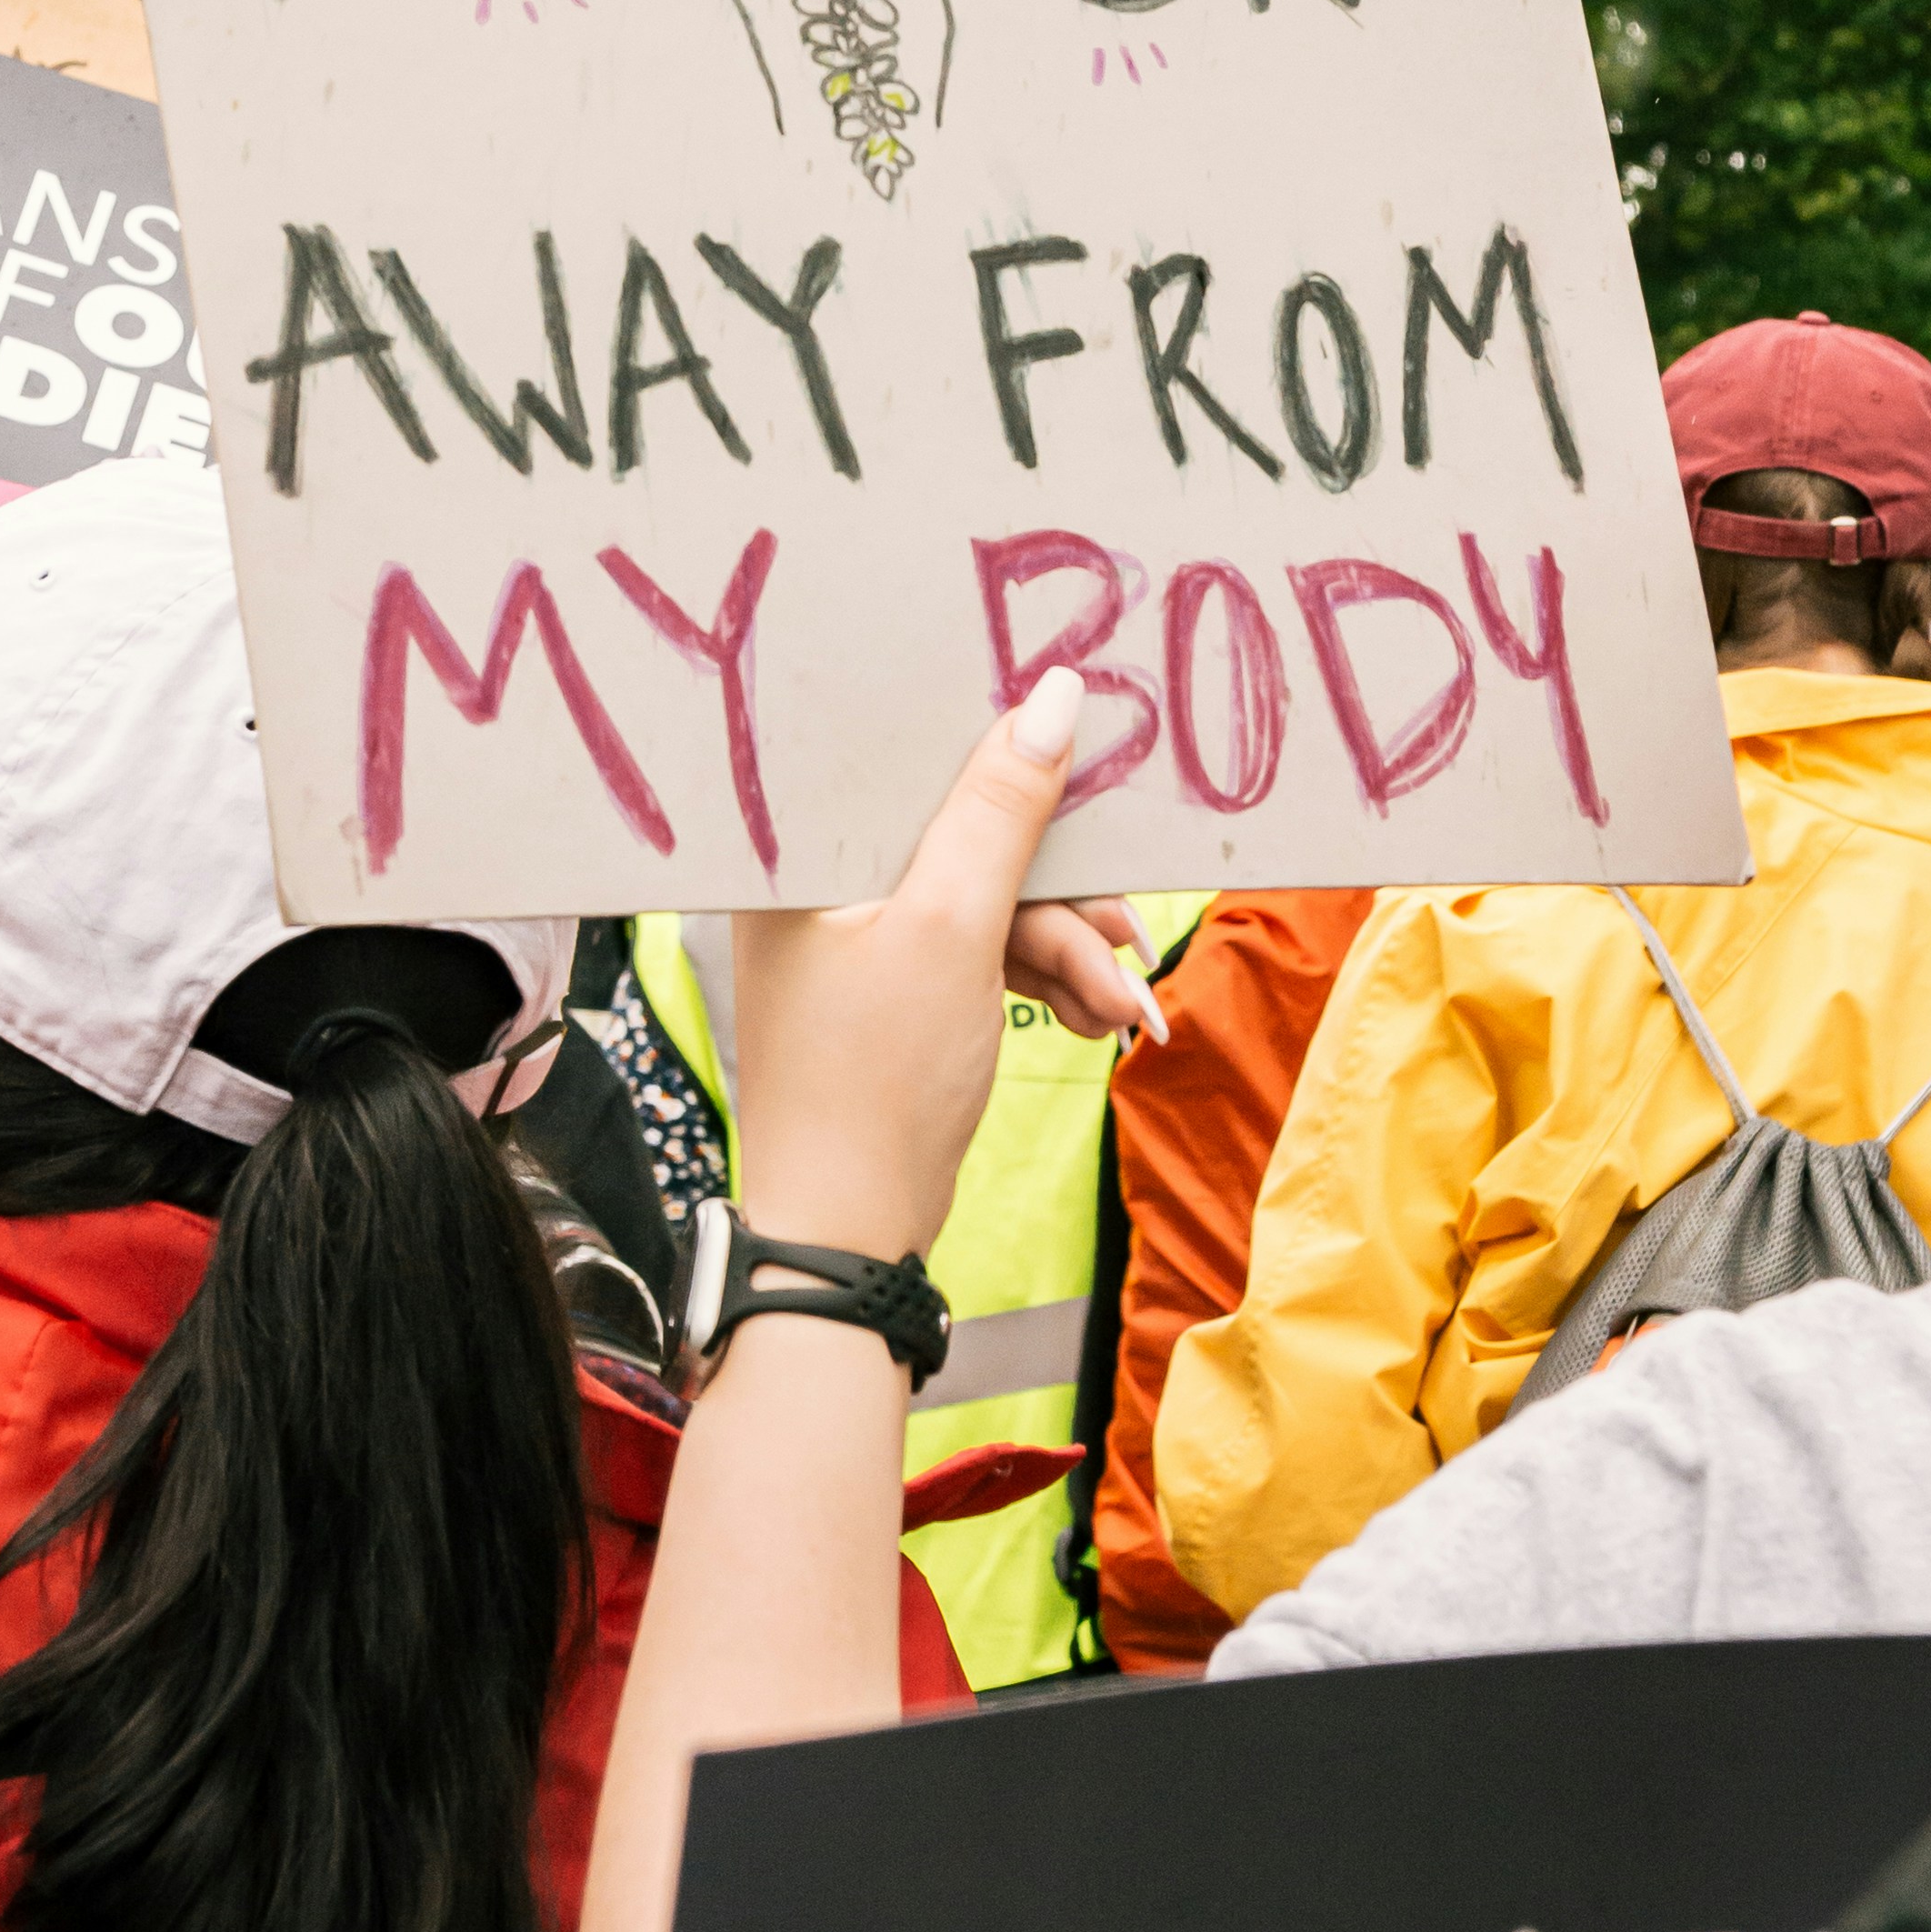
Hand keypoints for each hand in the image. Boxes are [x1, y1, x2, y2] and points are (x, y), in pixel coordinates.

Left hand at [730, 667, 1128, 1262]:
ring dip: (1066, 952)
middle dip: (1060, 896)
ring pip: (987, 903)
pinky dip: (1042, 982)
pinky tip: (1094, 1018)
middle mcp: (821, 886)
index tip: (1082, 750)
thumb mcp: (954, 930)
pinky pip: (981, 954)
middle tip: (1127, 935)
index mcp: (803, 854)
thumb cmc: (876, 1082)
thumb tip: (1054, 695)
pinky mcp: (894, 989)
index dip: (999, 754)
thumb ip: (1002, 813)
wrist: (849, 1236)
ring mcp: (858, 940)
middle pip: (964, 837)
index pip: (908, 761)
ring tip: (1122, 1008)